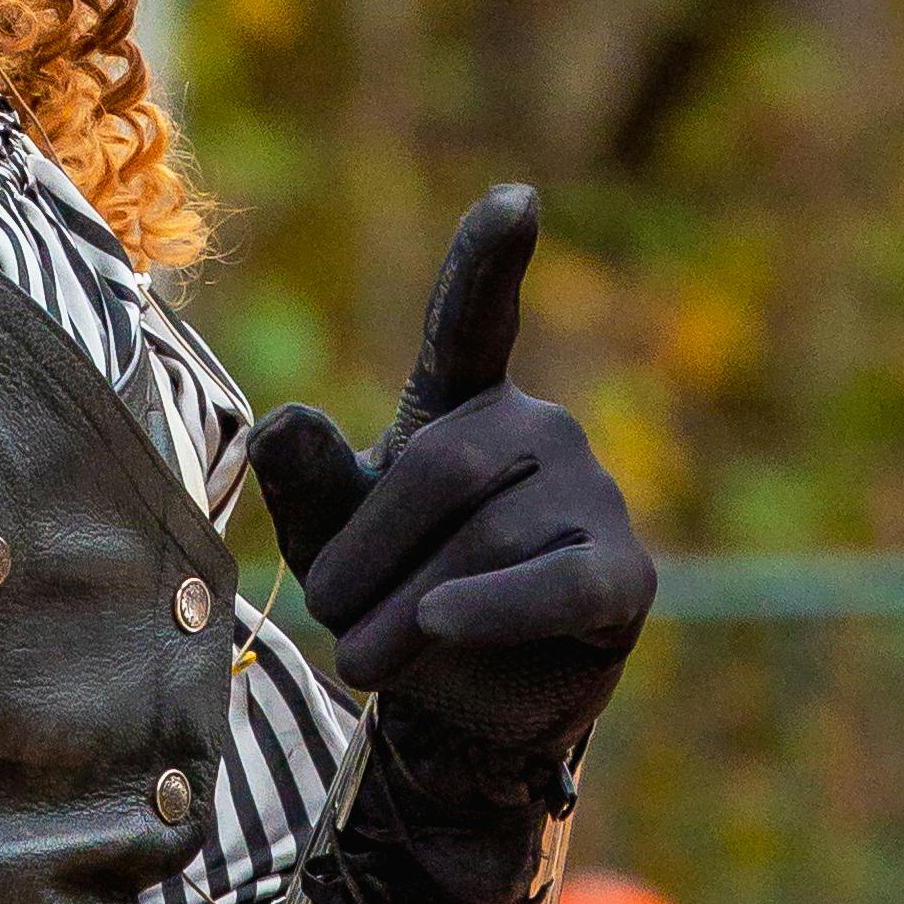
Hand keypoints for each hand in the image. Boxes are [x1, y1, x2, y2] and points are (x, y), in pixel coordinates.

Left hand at [246, 187, 653, 792]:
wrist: (464, 703)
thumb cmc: (394, 593)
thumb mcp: (329, 535)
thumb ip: (307, 480)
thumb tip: (283, 419)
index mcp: (466, 402)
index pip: (475, 320)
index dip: (490, 260)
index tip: (517, 200)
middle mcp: (539, 429)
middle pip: (439, 468)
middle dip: (367, 553)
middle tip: (328, 620)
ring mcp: (591, 497)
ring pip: (482, 538)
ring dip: (404, 612)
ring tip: (369, 657)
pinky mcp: (621, 575)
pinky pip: (552, 584)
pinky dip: (489, 608)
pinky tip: (443, 618)